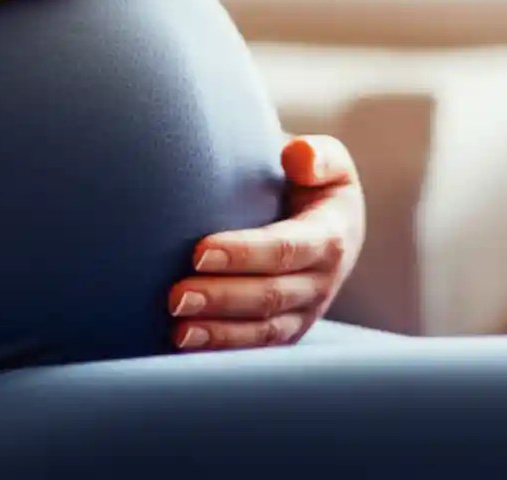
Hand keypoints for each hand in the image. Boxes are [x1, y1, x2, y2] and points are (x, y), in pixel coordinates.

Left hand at [169, 135, 364, 350]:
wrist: (328, 224)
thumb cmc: (313, 185)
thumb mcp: (328, 162)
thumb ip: (318, 155)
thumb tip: (298, 157)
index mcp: (331, 237)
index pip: (285, 249)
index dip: (243, 253)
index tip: (198, 251)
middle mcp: (321, 282)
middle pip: (271, 295)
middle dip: (222, 298)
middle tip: (175, 294)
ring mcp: (305, 313)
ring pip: (264, 331)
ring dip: (220, 333)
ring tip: (177, 330)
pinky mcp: (287, 332)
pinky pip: (257, 350)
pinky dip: (223, 351)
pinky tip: (186, 347)